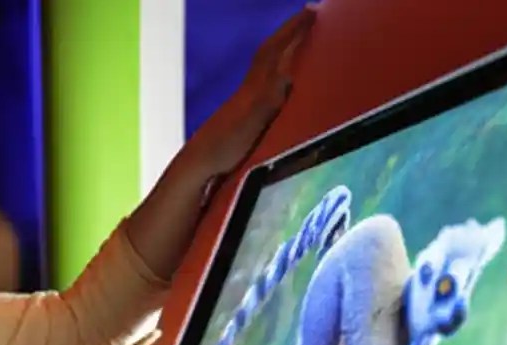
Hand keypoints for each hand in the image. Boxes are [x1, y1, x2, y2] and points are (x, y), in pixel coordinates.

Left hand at [180, 5, 317, 176]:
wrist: (195, 168)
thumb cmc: (221, 150)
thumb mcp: (249, 126)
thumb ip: (267, 101)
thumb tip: (287, 76)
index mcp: (252, 90)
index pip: (274, 52)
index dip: (292, 30)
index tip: (311, 11)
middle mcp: (247, 91)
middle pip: (269, 54)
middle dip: (289, 34)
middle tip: (308, 17)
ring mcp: (242, 104)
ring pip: (264, 68)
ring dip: (281, 51)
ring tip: (297, 42)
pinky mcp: (239, 118)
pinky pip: (262, 84)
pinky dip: (275, 73)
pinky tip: (279, 81)